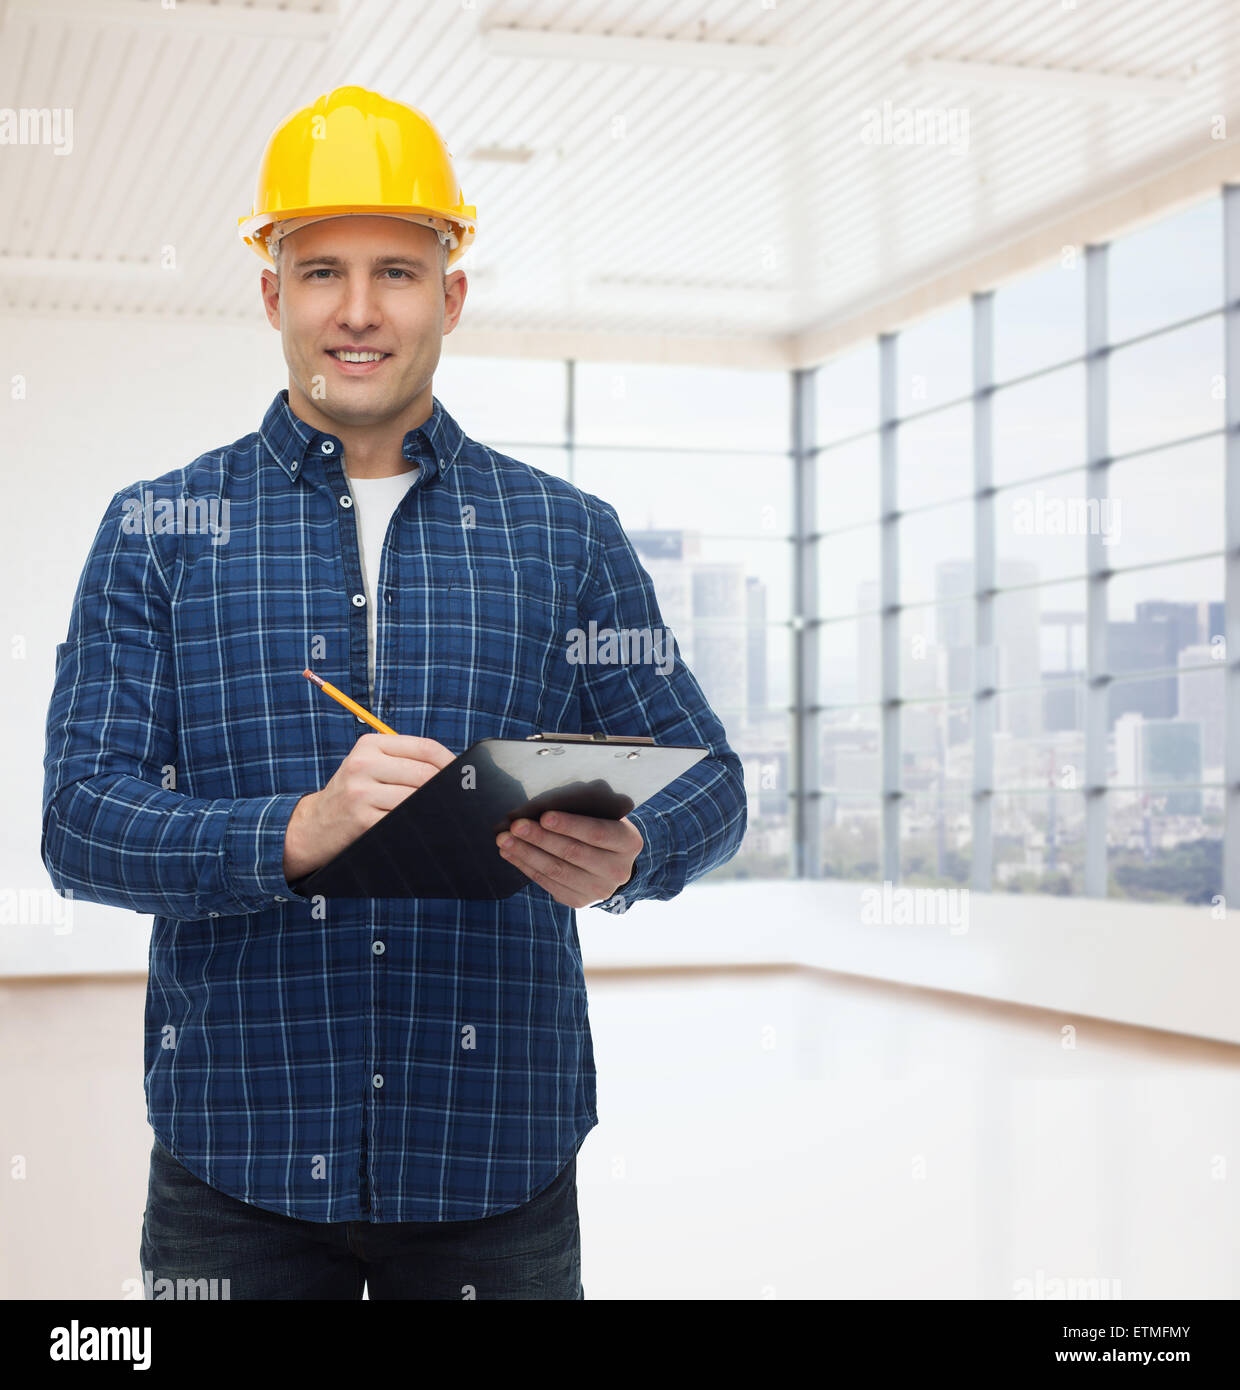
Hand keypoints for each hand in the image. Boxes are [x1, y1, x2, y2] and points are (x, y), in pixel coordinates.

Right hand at [283, 732, 455, 881]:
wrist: (313, 826)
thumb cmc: (353, 795)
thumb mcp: (369, 767)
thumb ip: (403, 762)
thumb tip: (452, 770)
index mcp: (370, 745)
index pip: (424, 747)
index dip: (450, 762)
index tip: (463, 775)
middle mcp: (363, 764)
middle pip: (425, 773)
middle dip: (446, 788)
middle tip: (460, 799)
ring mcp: (361, 792)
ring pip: (418, 797)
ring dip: (436, 808)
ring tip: (445, 813)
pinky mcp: (362, 819)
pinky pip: (404, 819)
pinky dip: (420, 823)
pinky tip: (425, 826)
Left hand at [496, 812, 642, 908]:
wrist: (614, 862)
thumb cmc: (603, 825)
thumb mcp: (605, 814)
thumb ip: (584, 808)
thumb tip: (541, 805)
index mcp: (628, 842)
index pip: (597, 832)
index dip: (570, 825)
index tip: (543, 815)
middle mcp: (617, 870)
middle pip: (573, 852)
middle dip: (540, 838)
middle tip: (515, 826)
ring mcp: (599, 890)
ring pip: (556, 870)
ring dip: (526, 853)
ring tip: (504, 839)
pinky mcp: (579, 901)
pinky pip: (548, 883)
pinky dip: (526, 867)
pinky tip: (510, 853)